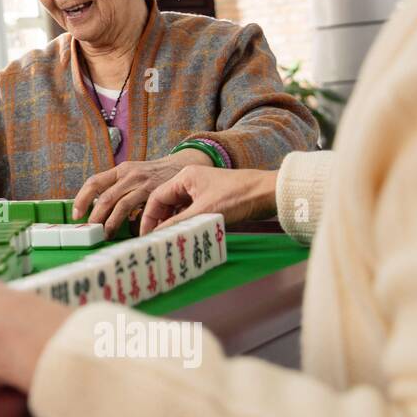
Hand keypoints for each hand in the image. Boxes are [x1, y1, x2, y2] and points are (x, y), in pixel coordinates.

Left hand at [72, 150, 209, 235]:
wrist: (181, 166)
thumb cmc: (153, 176)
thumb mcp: (133, 176)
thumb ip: (118, 189)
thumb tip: (99, 213)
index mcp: (120, 170)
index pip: (94, 182)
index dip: (82, 198)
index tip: (76, 214)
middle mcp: (129, 175)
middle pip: (104, 197)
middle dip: (95, 216)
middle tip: (90, 230)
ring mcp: (142, 183)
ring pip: (120, 205)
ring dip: (111, 223)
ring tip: (106, 235)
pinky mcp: (155, 192)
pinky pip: (140, 211)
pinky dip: (133, 224)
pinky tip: (131, 232)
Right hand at [139, 166, 277, 234]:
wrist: (270, 194)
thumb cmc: (238, 198)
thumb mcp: (205, 212)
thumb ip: (178, 224)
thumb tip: (156, 236)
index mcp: (185, 177)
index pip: (157, 197)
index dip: (149, 217)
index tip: (146, 235)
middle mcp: (191, 181)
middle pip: (166, 202)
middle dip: (160, 221)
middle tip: (157, 240)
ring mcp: (202, 190)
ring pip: (179, 209)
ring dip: (174, 223)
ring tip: (171, 239)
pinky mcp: (213, 199)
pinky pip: (192, 212)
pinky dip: (187, 223)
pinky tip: (187, 234)